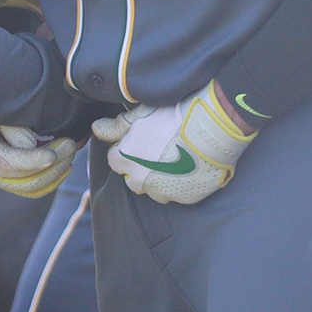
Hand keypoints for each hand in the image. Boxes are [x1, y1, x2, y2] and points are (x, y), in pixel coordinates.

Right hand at [0, 120, 76, 197]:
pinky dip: (51, 181)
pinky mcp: (7, 182)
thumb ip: (15, 128)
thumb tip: (31, 145)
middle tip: (70, 147)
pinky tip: (64, 168)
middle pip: (23, 178)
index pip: (8, 161)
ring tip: (69, 156)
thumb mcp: (2, 112)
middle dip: (52, 166)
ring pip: (30, 187)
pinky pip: (32, 190)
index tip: (53, 155)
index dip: (33, 160)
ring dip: (55, 173)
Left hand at [97, 81, 254, 204]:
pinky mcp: (185, 198)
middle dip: (141, 167)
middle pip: (132, 178)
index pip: (115, 160)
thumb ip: (116, 125)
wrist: (214, 125)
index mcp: (126, 158)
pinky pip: (177, 194)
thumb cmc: (176, 114)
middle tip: (160, 147)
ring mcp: (163, 192)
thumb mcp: (142, 113)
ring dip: (160, 178)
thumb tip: (96, 128)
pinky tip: (190, 165)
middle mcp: (140, 180)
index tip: (142, 139)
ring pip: (154, 189)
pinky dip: (181, 184)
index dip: (128, 148)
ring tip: (177, 157)